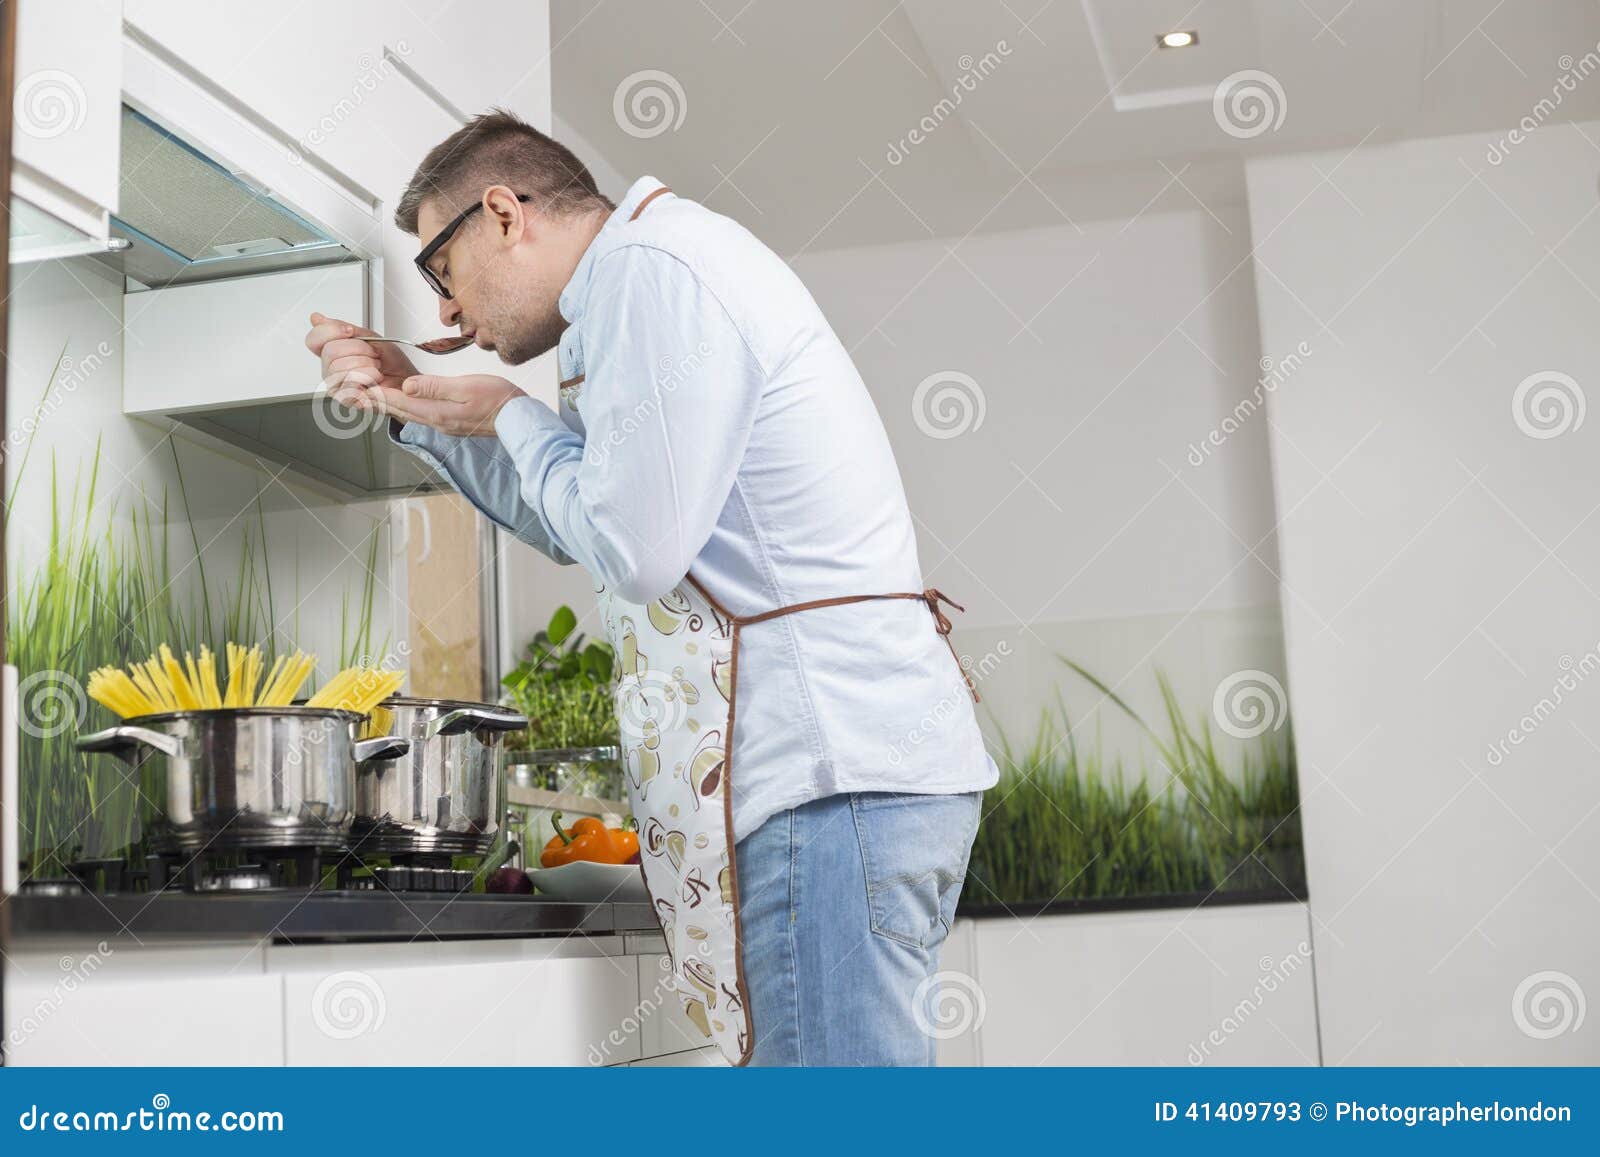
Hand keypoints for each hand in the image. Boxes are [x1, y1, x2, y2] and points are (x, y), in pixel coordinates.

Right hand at [303, 311, 417, 404]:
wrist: (407, 381)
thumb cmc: (392, 363)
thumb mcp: (369, 337)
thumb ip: (342, 328)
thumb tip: (316, 318)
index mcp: (331, 352)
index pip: (313, 339)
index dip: (330, 331)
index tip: (350, 332)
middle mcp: (329, 369)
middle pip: (330, 351)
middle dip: (359, 349)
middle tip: (372, 355)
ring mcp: (336, 385)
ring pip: (339, 367)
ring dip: (366, 364)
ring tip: (375, 368)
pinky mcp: (345, 399)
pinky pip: (348, 383)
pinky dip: (368, 377)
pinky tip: (374, 379)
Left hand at [362, 373, 525, 437]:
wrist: (518, 418)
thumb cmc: (498, 400)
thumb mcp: (465, 387)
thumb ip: (435, 387)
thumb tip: (408, 385)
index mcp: (437, 412)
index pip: (399, 401)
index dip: (376, 393)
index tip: (357, 386)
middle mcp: (436, 421)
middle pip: (398, 410)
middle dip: (376, 401)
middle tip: (354, 394)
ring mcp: (443, 424)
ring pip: (407, 413)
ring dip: (387, 405)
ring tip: (370, 398)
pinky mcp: (450, 422)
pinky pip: (419, 414)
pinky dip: (404, 407)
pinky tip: (401, 402)